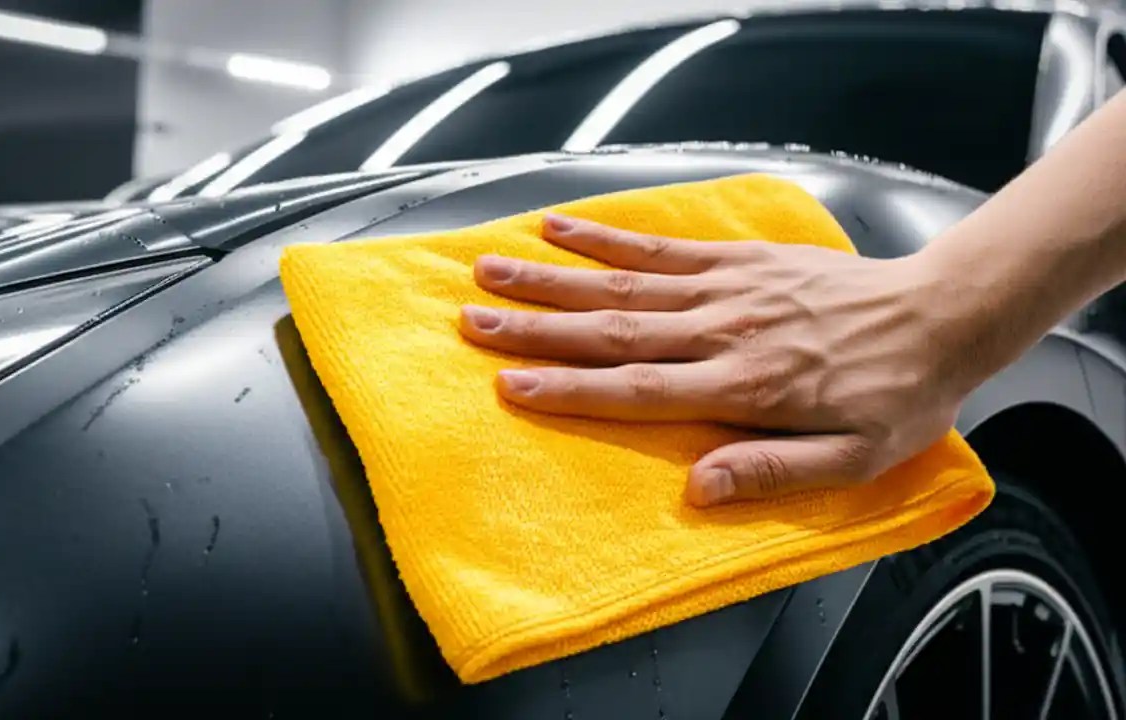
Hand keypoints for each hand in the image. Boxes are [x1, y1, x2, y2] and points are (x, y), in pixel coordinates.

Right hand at [459, 214, 975, 506]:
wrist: (940, 314)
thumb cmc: (895, 394)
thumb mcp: (852, 460)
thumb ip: (770, 472)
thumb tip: (698, 491)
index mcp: (744, 386)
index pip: (638, 389)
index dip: (570, 388)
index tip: (511, 384)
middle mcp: (723, 331)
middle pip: (612, 330)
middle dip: (536, 327)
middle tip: (471, 321)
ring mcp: (726, 288)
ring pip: (623, 284)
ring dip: (552, 278)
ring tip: (491, 271)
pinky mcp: (737, 259)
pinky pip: (661, 248)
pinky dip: (608, 238)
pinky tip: (561, 229)